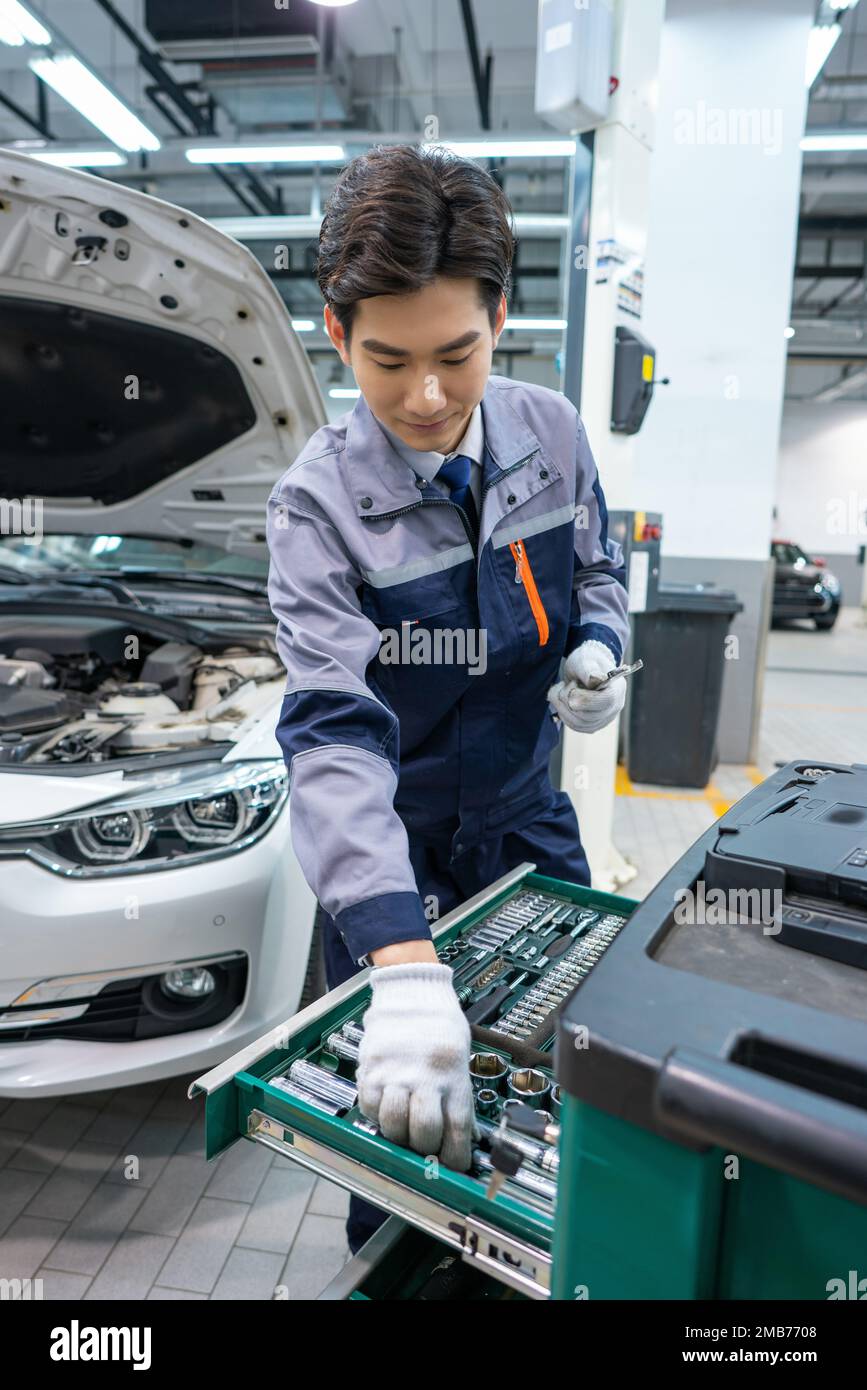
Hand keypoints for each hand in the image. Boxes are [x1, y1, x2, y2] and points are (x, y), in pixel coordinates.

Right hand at [356, 962, 476, 1170]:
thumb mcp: (460, 1060)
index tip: (453, 1166)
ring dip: (398, 1135)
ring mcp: (397, 1073)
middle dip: (425, 1148)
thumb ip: (459, 1098)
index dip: (455, 1156)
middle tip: (425, 1146)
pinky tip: (383, 1109)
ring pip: (394, 1124)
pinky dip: (375, 1115)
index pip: (457, 1129)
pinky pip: (369, 1106)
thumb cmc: (439, 1026)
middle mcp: (426, 1078)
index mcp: (454, 1077)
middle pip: (424, 1132)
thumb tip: (465, 1136)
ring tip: (402, 1130)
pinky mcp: (373, 1068)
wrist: (412, 992)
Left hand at [547, 639, 625, 733]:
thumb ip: (589, 670)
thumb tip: (595, 679)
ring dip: (562, 706)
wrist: (584, 670)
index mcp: (617, 688)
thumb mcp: (585, 660)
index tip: (571, 687)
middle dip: (569, 699)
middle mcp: (615, 706)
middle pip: (589, 715)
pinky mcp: (593, 725)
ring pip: (579, 722)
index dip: (586, 698)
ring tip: (561, 690)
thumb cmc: (586, 662)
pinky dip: (564, 714)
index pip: (607, 700)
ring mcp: (604, 718)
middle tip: (565, 684)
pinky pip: (575, 726)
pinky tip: (563, 701)